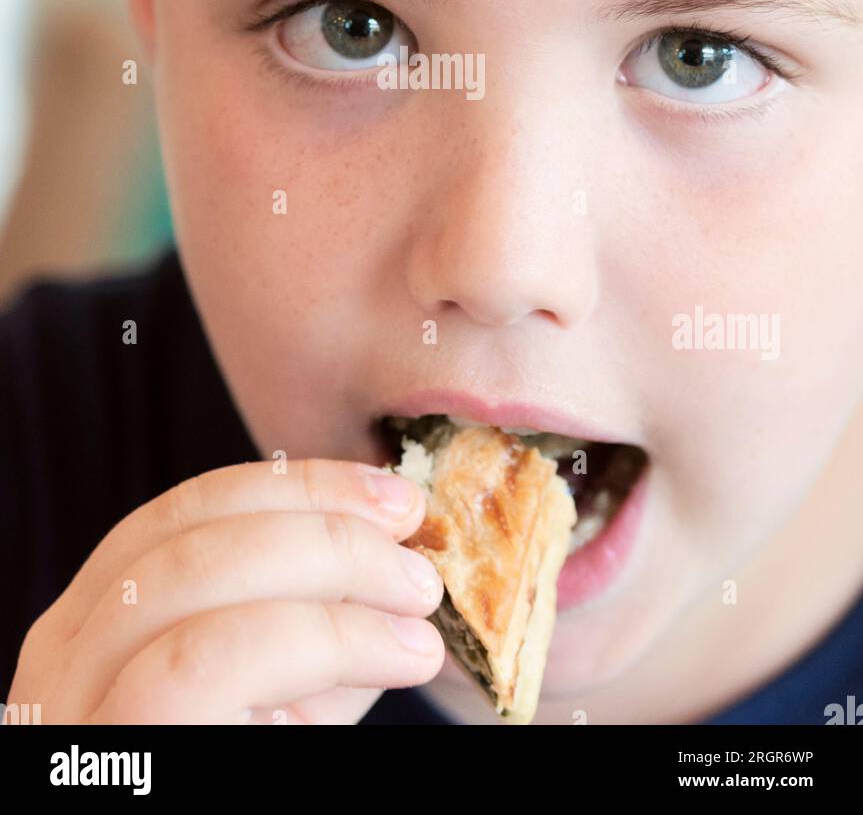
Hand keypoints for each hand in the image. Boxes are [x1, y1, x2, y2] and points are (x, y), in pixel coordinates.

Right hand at [4, 459, 443, 723]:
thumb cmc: (245, 770)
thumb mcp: (275, 697)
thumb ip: (313, 622)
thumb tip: (396, 542)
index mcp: (94, 624)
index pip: (180, 515)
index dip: (293, 487)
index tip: (391, 493)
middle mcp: (63, 663)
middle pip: (184, 541)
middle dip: (319, 524)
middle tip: (416, 550)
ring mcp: (76, 718)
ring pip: (188, 588)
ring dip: (328, 573)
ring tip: (418, 604)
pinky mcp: (122, 758)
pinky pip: (203, 667)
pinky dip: (320, 638)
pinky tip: (396, 655)